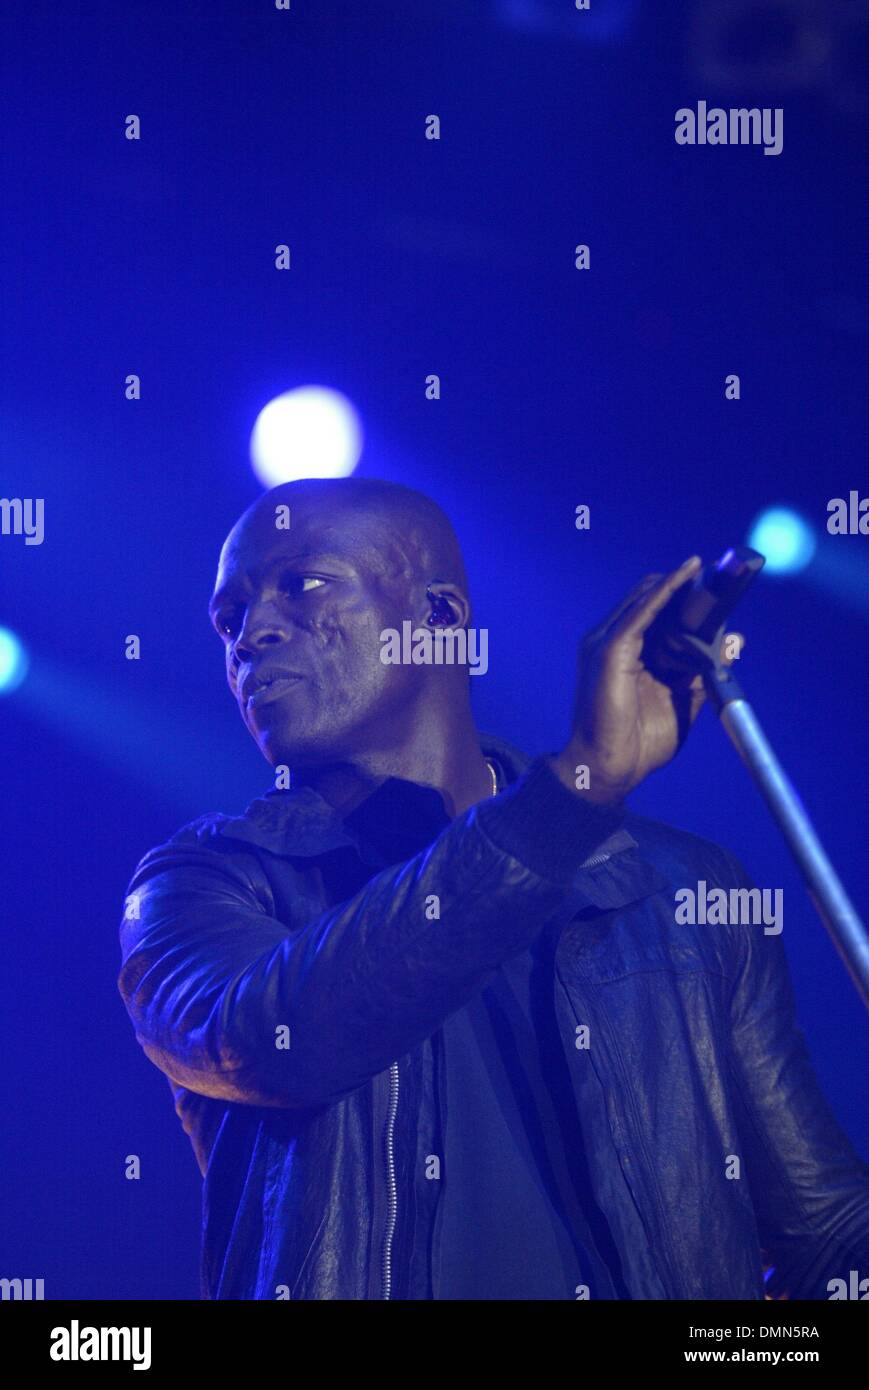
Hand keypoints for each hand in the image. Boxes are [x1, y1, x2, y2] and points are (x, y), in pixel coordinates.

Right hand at [549, 557, 743, 804]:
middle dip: (680, 585)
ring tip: (702, 568)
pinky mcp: (609, 649)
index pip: (653, 613)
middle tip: (713, 573)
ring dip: (675, 582)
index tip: (710, 586)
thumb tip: (733, 641)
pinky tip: (682, 578)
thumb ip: (704, 669)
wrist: (610, 769)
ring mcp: (606, 643)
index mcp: (625, 654)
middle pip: (648, 600)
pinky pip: (640, 611)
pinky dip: (663, 592)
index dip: (680, 597)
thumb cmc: (639, 743)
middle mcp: (611, 642)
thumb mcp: (683, 699)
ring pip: (644, 599)